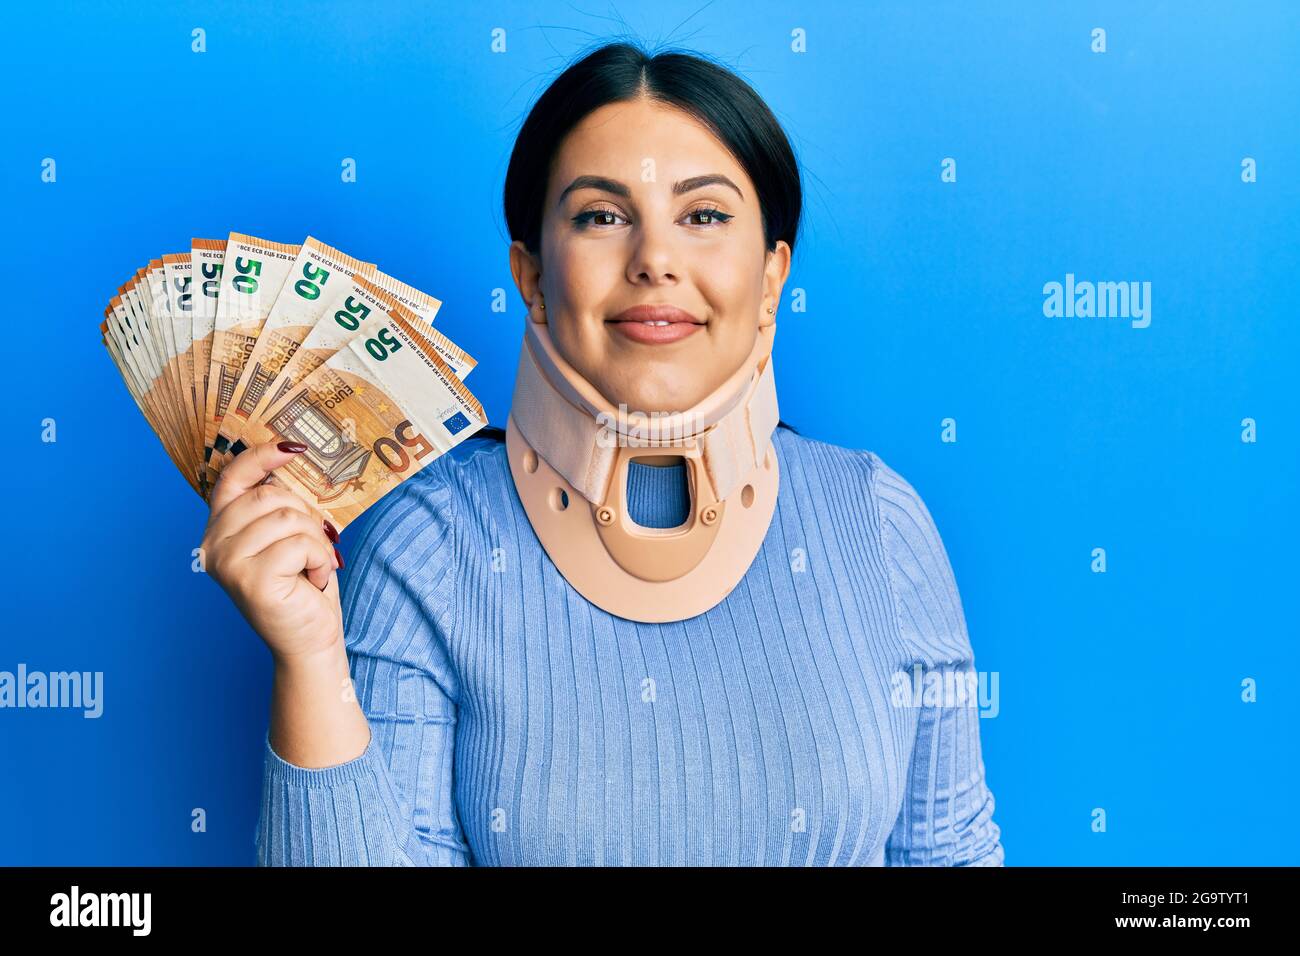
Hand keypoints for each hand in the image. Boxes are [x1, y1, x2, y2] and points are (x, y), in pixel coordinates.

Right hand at [201, 439, 344, 662]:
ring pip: (288, 518)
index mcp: (220, 528)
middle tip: (313, 547)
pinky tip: (311, 581)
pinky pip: (300, 544)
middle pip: (270, 495)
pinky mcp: (250, 579)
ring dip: (315, 542)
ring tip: (311, 568)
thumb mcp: (287, 538)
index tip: (293, 446)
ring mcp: (227, 562)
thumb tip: (293, 458)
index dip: (262, 456)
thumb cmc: (301, 586)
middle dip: (305, 516)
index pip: (234, 478)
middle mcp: (213, 544)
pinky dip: (318, 560)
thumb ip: (278, 506)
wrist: (308, 640)